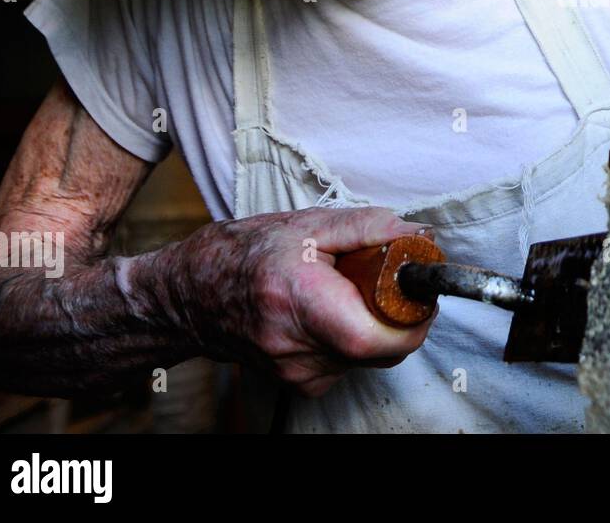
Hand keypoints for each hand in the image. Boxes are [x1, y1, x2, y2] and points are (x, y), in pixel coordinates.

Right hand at [157, 206, 434, 397]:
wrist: (188, 296)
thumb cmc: (243, 254)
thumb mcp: (307, 225)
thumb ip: (367, 226)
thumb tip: (417, 234)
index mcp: (300, 301)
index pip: (376, 338)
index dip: (413, 319)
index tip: (421, 293)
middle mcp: (297, 348)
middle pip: (382, 349)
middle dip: (399, 315)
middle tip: (388, 280)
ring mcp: (296, 373)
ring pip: (369, 356)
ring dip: (374, 324)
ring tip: (347, 291)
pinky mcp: (299, 384)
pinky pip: (349, 363)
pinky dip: (352, 337)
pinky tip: (329, 312)